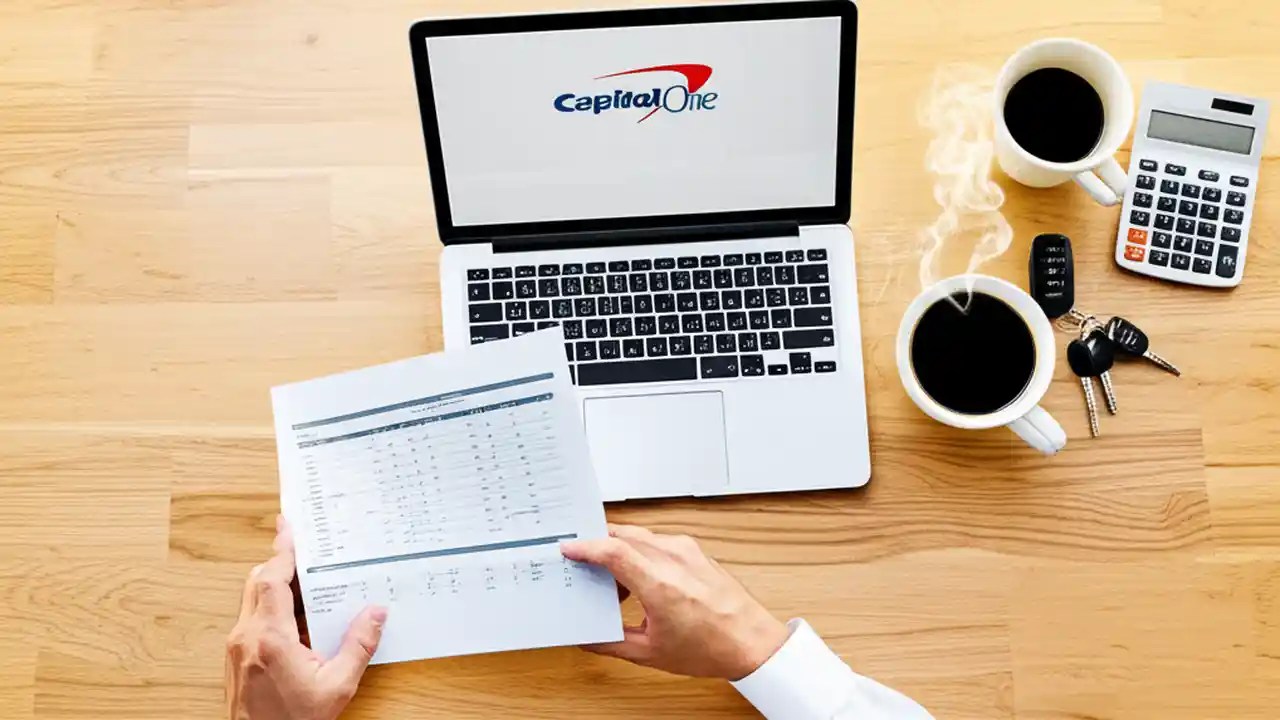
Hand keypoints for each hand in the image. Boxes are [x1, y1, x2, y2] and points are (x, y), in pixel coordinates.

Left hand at [226, 516, 386, 719]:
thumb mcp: (337, 686)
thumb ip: (358, 646)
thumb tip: (376, 614)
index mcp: (270, 640)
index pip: (272, 581)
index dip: (282, 551)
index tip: (288, 527)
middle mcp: (247, 637)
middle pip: (259, 582)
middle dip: (282, 562)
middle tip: (305, 547)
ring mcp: (237, 647)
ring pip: (253, 598)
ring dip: (277, 585)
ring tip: (308, 581)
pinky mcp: (236, 657)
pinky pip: (252, 617)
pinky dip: (272, 606)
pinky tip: (298, 617)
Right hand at [561, 524, 789, 680]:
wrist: (751, 642)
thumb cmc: (711, 647)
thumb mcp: (650, 654)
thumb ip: (610, 643)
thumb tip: (587, 637)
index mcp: (660, 584)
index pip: (613, 550)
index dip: (585, 547)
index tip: (568, 549)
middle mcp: (674, 560)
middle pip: (624, 535)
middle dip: (599, 547)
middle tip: (585, 566)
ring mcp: (687, 551)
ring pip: (641, 536)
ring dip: (621, 551)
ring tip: (616, 585)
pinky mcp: (695, 550)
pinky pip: (658, 541)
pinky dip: (640, 552)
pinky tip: (639, 578)